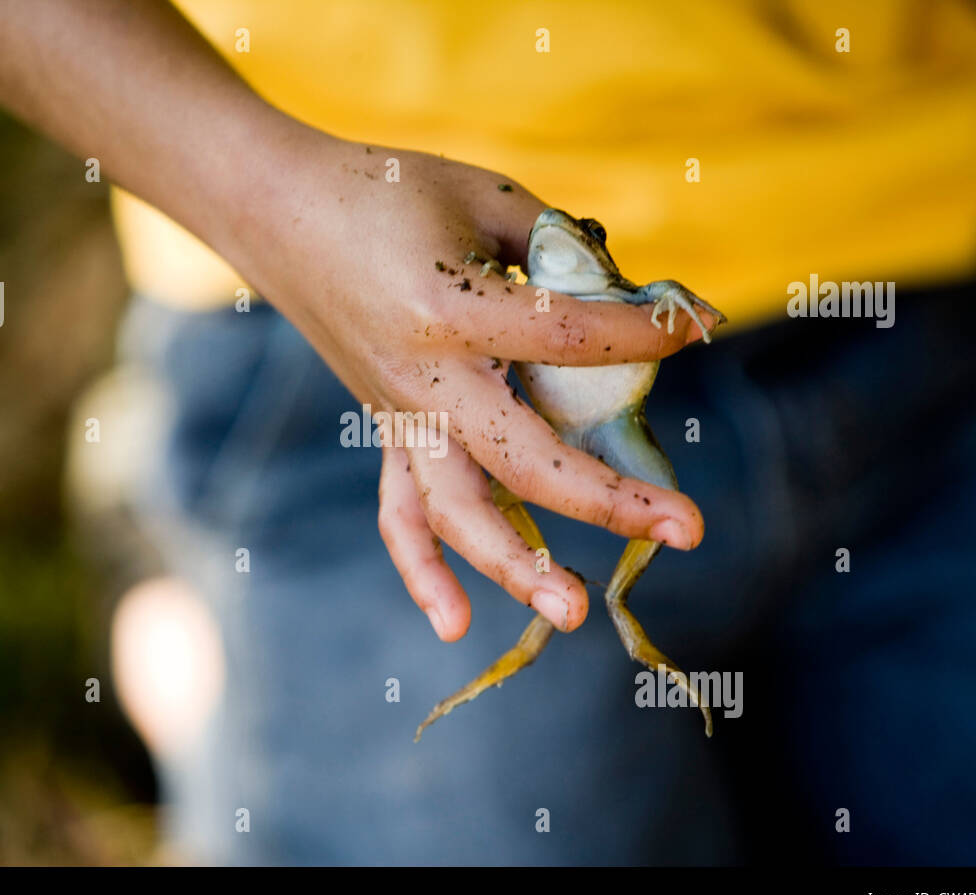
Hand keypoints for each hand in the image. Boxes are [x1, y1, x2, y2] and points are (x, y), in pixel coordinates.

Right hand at [228, 132, 707, 641]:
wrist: (278, 213)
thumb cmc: (387, 190)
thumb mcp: (485, 194)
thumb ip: (562, 249)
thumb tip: (636, 300)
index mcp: (452, 309)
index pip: (569, 339)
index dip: (644, 333)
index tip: (697, 324)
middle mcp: (425, 381)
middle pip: (528, 462)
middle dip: (613, 501)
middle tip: (690, 530)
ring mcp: (400, 416)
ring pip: (459, 512)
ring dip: (516, 566)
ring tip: (573, 610)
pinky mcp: (387, 431)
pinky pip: (398, 513)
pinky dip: (423, 571)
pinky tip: (457, 624)